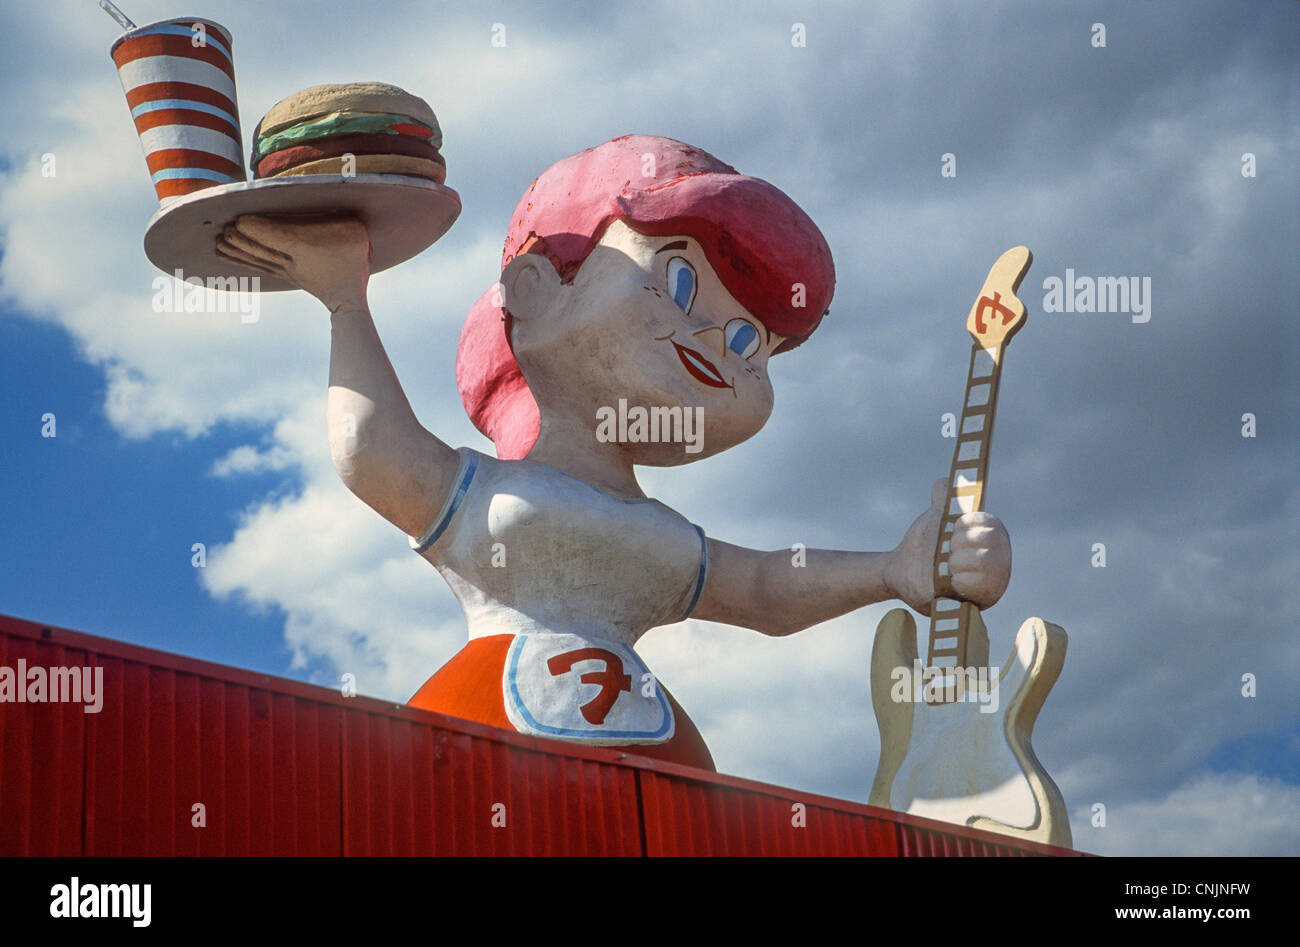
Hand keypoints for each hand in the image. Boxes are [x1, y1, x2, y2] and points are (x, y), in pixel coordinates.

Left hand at [215, 214, 371, 310]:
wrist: (350, 296)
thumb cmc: (354, 258)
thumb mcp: (353, 230)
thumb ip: (337, 215)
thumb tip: (321, 200)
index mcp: (306, 247)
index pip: (276, 236)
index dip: (255, 228)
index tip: (238, 219)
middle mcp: (291, 260)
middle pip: (259, 248)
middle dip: (239, 238)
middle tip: (223, 228)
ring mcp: (285, 270)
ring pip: (254, 258)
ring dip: (234, 249)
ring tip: (217, 241)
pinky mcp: (282, 275)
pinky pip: (256, 265)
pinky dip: (238, 259)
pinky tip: (223, 254)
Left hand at [885, 477, 1011, 613]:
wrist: (903, 576)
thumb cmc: (923, 548)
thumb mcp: (932, 522)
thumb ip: (942, 501)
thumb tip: (945, 482)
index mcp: (988, 533)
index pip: (991, 522)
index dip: (968, 525)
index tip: (951, 531)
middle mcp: (998, 554)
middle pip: (992, 540)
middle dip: (962, 544)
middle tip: (946, 551)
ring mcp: (995, 578)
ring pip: (989, 562)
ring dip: (959, 562)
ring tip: (947, 567)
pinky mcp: (987, 599)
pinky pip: (984, 585)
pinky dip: (962, 581)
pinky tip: (951, 582)